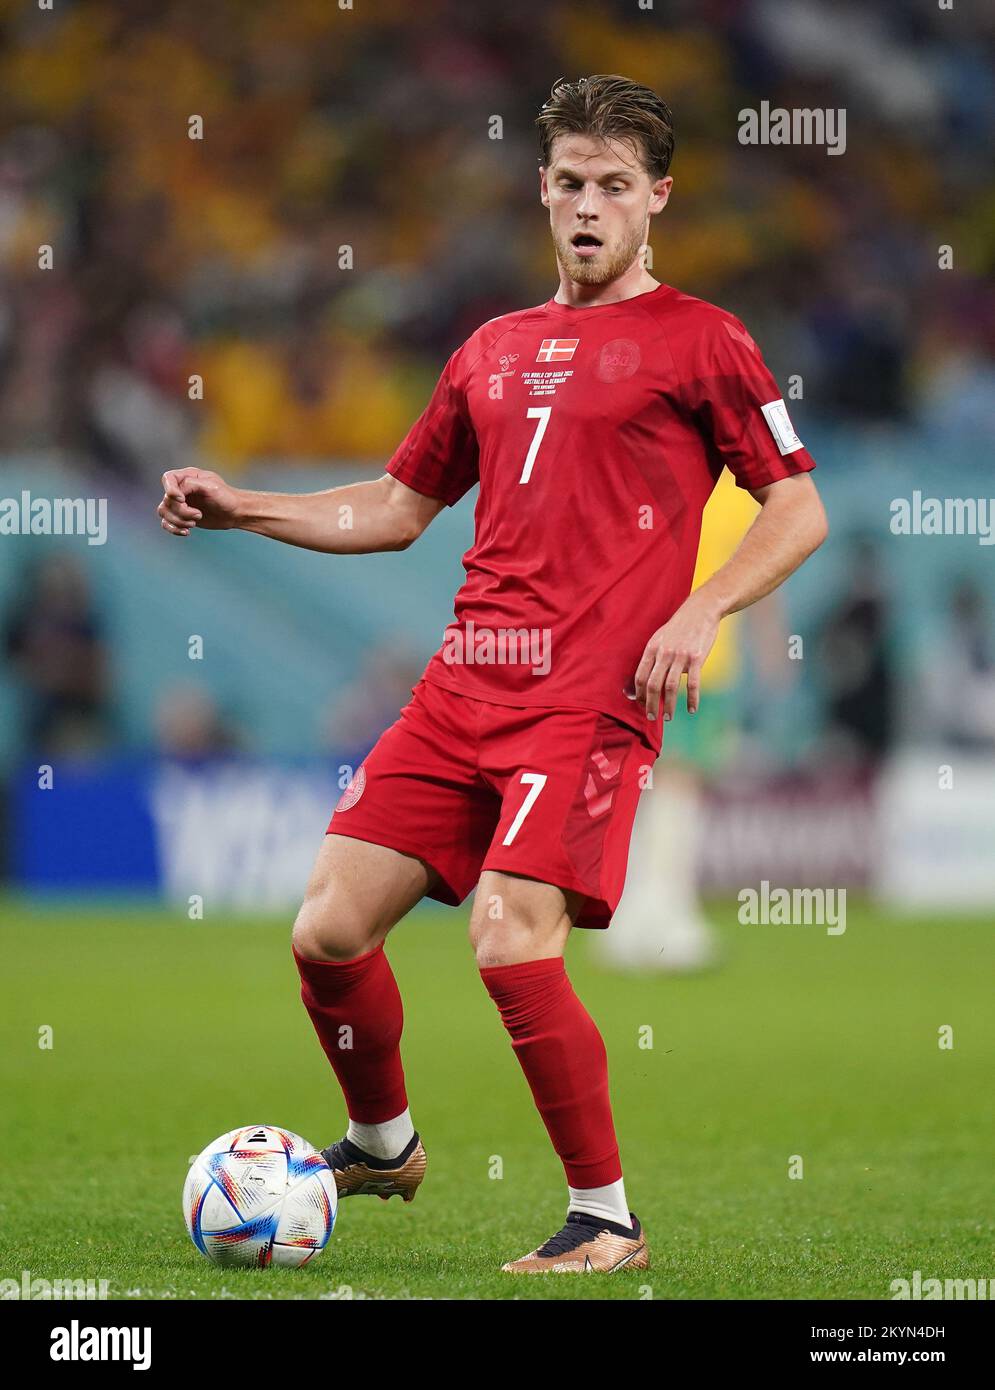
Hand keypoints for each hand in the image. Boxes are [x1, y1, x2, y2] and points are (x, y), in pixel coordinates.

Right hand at [158, 468, 241, 535]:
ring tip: (194, 523)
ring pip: (164, 512)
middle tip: (198, 515)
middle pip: (166, 500)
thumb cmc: (227, 497)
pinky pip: (166, 523)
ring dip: (178, 521)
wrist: (235, 513)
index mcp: (187, 476)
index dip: (170, 490)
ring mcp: (180, 503)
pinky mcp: (181, 516)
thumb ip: (192, 484)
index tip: (182, 500)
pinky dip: (173, 529)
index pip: (168, 478)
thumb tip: (177, 492)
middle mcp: (181, 488)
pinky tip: (186, 532)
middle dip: (181, 511)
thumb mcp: (211, 487)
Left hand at [632, 593, 721, 721]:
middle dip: (650, 704)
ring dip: (669, 706)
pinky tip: (692, 709)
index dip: (639, 694)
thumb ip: (652, 658)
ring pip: (671, 687)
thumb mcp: (659, 638)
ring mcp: (680, 656)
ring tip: (668, 717)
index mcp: (652, 648)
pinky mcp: (697, 658)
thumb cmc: (678, 628)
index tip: (641, 705)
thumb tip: (642, 680)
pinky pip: (692, 683)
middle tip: (651, 717)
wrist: (700, 611)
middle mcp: (664, 653)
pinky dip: (692, 699)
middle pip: (653, 685)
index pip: (640, 676)